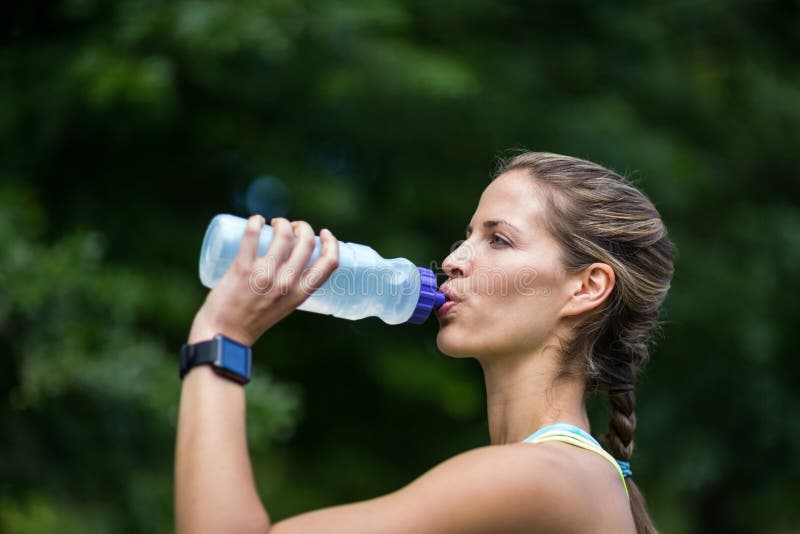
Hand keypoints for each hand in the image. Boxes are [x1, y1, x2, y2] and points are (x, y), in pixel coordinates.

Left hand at [188, 215, 339, 345]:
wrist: (223, 335)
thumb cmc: (252, 321)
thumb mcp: (283, 307)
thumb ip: (290, 288)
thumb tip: (290, 262)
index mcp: (300, 294)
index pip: (329, 263)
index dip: (331, 243)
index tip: (323, 234)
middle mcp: (286, 283)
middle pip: (306, 242)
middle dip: (303, 227)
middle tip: (292, 227)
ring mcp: (265, 274)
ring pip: (283, 234)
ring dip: (282, 222)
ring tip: (274, 223)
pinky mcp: (243, 268)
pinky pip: (252, 235)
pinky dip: (255, 221)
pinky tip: (256, 220)